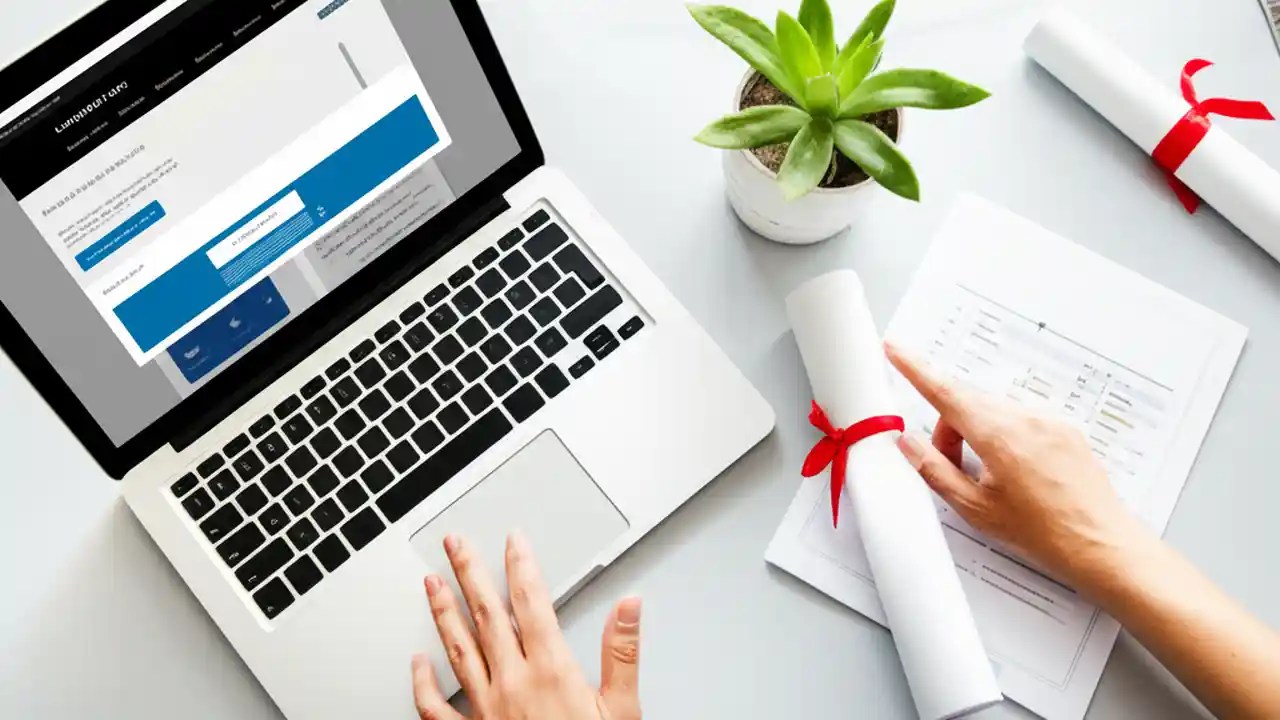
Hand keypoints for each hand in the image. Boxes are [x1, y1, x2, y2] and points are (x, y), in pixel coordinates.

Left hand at [411, 532, 641, 719]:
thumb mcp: (622, 710)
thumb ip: (622, 653)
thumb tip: (629, 607)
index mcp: (551, 672)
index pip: (532, 603)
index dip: (521, 566)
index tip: (513, 540)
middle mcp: (513, 684)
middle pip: (487, 616)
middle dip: (469, 573)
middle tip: (454, 543)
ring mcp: (487, 710)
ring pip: (458, 650)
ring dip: (443, 613)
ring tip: (431, 582)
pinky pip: (436, 709)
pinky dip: (423, 683)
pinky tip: (416, 663)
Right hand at [885, 343, 1150, 590]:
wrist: (1102, 544)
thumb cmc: (1043, 533)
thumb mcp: (976, 508)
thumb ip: (935, 470)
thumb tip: (908, 444)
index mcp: (999, 436)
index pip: (945, 393)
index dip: (915, 369)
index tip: (896, 349)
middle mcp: (1025, 418)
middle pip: (967, 404)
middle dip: (949, 430)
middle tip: (949, 467)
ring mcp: (1049, 419)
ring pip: (994, 412)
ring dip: (977, 433)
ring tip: (988, 477)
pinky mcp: (1065, 427)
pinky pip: (1021, 418)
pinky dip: (1005, 436)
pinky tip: (1016, 473)